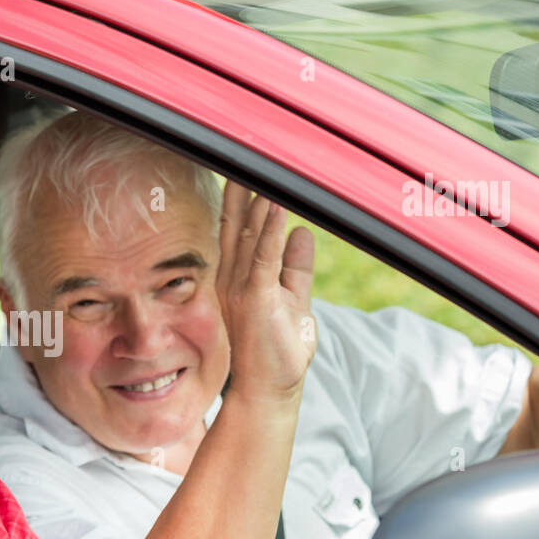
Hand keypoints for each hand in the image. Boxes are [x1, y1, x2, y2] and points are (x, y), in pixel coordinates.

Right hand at [215, 181, 316, 403]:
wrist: (268, 389)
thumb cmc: (278, 350)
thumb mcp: (293, 300)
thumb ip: (296, 267)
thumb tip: (303, 232)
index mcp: (241, 277)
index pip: (238, 228)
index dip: (240, 197)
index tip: (245, 166)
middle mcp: (235, 278)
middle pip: (237, 223)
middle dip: (241, 188)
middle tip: (244, 148)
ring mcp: (242, 288)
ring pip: (251, 234)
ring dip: (258, 200)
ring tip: (265, 166)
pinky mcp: (256, 299)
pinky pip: (264, 258)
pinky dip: (271, 230)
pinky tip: (275, 205)